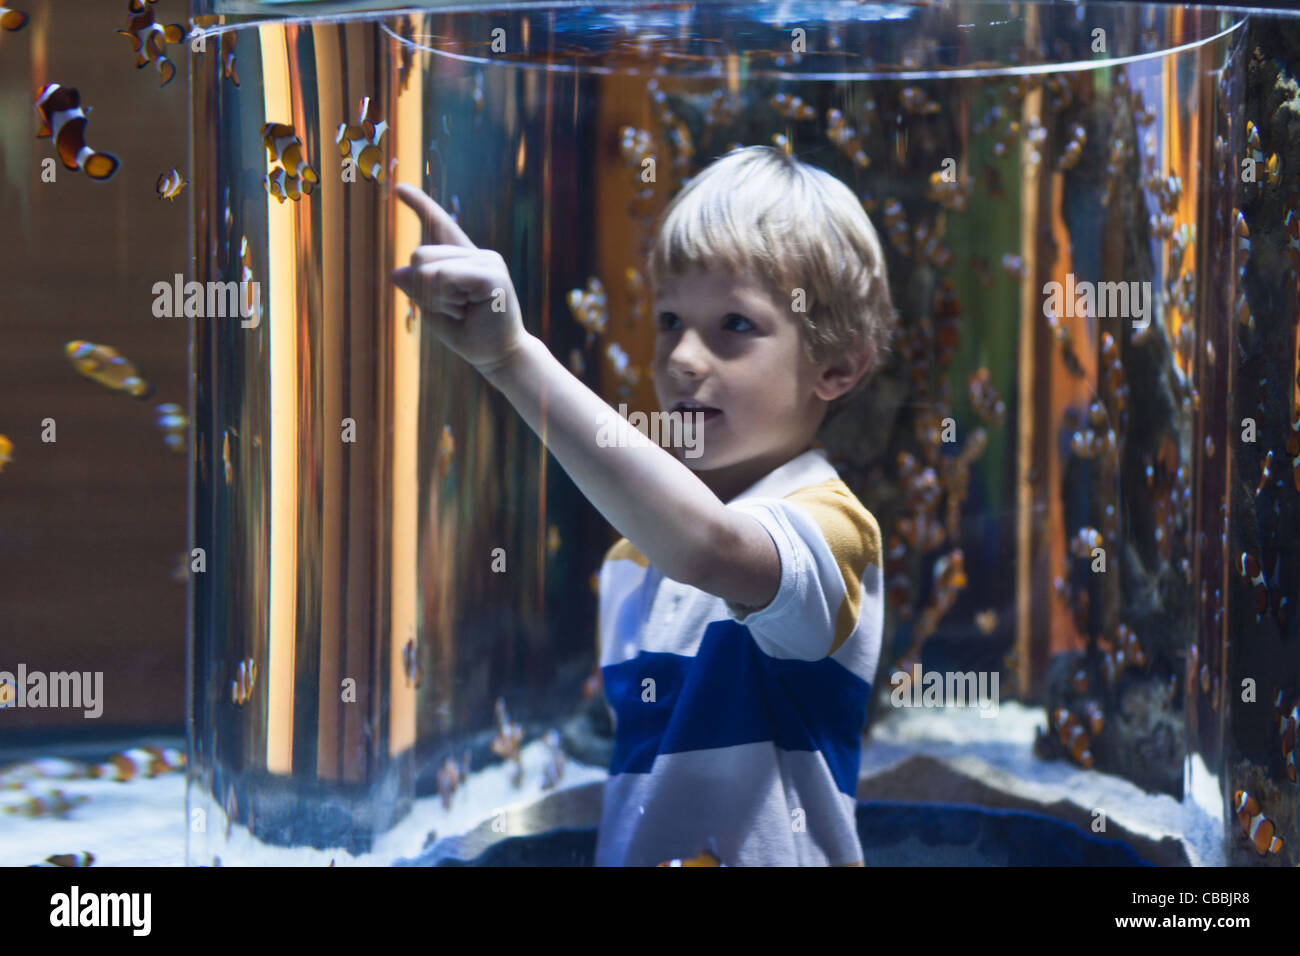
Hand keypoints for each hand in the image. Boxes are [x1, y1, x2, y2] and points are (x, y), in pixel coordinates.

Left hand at [391, 183, 527, 374]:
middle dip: (422, 288)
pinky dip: (444, 298)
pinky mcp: (491, 273)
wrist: (498, 357)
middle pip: (418, 255)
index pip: (438, 225)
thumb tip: (396, 272)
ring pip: (428, 267)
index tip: (399, 187)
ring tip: (462, 310)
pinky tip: (467, 309)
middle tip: (453, 309)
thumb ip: (416, 287)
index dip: (419, 204)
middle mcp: (476, 253)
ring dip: (435, 297)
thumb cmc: (467, 334)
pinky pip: (444, 277)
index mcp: (462, 260)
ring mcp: (486, 260)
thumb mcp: (432, 309)